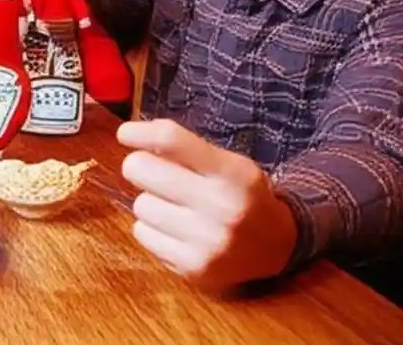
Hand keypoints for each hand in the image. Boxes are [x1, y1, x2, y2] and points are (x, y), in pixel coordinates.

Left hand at [117, 119, 297, 289]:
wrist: (277, 246)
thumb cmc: (241, 194)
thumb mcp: (227, 162)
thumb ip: (184, 148)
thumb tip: (130, 135)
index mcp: (233, 172)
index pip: (171, 140)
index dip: (140, 133)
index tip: (125, 133)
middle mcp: (222, 206)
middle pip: (142, 170)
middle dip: (141, 167)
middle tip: (153, 173)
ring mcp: (207, 241)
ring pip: (140, 205)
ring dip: (150, 202)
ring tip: (176, 208)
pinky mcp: (194, 268)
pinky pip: (142, 234)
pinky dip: (152, 229)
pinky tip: (176, 231)